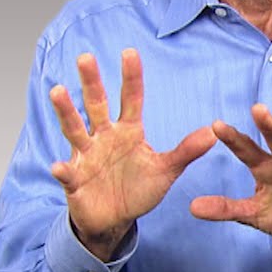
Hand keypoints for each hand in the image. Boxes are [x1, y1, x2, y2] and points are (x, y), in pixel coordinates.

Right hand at [50, 49, 215, 260]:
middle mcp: (104, 137)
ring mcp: (86, 156)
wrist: (114, 219)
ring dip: (66, 111)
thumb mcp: (165, 170)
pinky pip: (67, 173)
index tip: (129, 52)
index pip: (130, 99)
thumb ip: (186, 151)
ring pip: (74, 129)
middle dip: (91, 82)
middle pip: (96, 104)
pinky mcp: (75, 180)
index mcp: (128, 131)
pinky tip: (58, 166)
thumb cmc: (138, 189)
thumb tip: (213, 132)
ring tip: (58, 91)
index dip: (131, 77)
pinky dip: (62, 170)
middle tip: (86, 57)